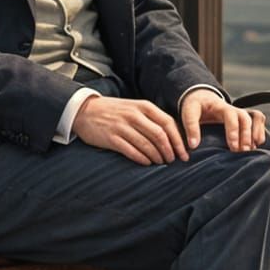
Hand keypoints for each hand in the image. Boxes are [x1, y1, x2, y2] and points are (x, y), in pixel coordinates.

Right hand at [73, 94, 188, 164]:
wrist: (84, 110)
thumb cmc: (114, 111)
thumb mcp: (134, 108)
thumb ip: (151, 118)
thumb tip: (172, 136)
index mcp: (143, 106)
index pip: (168, 123)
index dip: (178, 140)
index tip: (184, 152)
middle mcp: (134, 115)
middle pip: (160, 135)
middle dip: (170, 150)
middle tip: (173, 161)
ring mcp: (122, 126)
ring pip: (147, 145)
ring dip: (157, 156)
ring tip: (161, 163)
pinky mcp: (111, 138)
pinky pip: (131, 151)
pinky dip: (142, 159)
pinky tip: (147, 163)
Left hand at [181, 89, 266, 152]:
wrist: (201, 98)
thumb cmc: (194, 106)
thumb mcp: (188, 112)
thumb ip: (190, 127)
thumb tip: (193, 145)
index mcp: (219, 105)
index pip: (230, 115)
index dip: (233, 130)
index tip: (233, 147)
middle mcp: (232, 108)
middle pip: (244, 117)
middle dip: (245, 135)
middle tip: (240, 151)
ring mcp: (239, 112)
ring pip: (254, 117)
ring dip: (254, 133)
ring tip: (250, 150)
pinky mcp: (242, 118)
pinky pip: (258, 119)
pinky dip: (260, 130)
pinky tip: (257, 144)